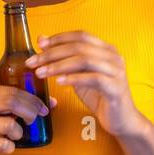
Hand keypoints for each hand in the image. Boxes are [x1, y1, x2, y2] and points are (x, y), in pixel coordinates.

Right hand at [0, 85, 56, 154]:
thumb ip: (17, 104)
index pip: (14, 91)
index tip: (45, 108)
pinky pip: (3, 144)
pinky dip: (9, 147)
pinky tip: (4, 145)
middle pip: (12, 102)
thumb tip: (51, 103)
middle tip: (34, 120)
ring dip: (18, 132)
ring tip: (14, 135)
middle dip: (30, 112)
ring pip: (10, 125)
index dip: (33, 99)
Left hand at [28, 31, 147, 137]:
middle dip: (52, 53)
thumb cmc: (99, 95)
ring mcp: (117, 71)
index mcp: (106, 49)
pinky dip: (74, 78)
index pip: (80, 36)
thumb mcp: (78, 74)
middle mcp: (113, 56)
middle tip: (32, 62)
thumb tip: (42, 40)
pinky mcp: (116, 88)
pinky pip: (94, 78)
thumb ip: (64, 58)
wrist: (121, 119)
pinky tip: (59, 82)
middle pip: (79, 47)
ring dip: (58, 65)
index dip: (58, 38)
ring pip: (85, 60)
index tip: (40, 45)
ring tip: (41, 73)